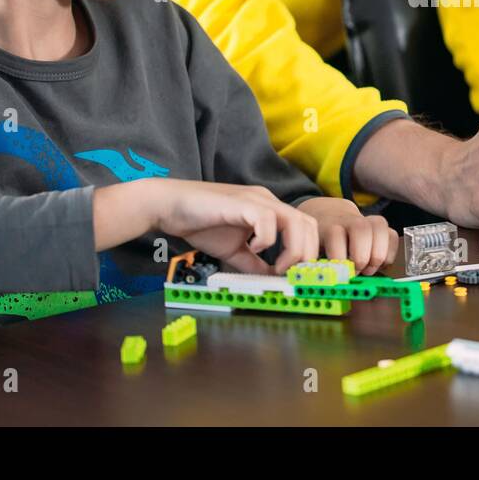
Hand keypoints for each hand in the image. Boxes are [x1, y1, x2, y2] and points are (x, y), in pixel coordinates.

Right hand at [147, 180, 319, 274]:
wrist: (170, 207)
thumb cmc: (200, 224)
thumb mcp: (233, 250)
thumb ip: (253, 263)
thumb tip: (271, 280)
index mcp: (269, 210)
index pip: (305, 227)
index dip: (307, 252)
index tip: (295, 276)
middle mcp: (268, 201)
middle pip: (308, 224)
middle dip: (306, 253)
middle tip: (290, 274)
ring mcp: (256, 199)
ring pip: (295, 220)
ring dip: (292, 249)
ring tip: (277, 267)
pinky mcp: (242, 202)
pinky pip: (268, 219)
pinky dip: (267, 239)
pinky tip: (253, 247)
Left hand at [298, 197, 397, 274]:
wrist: (329, 216)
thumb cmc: (321, 240)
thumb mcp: (314, 250)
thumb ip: (319, 264)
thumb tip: (324, 282)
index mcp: (328, 226)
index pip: (335, 234)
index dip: (339, 256)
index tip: (339, 272)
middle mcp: (348, 220)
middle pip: (361, 228)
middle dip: (362, 255)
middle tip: (357, 271)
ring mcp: (366, 220)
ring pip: (379, 226)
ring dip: (378, 253)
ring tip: (369, 269)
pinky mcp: (380, 227)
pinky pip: (392, 235)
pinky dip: (390, 252)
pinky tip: (380, 264)